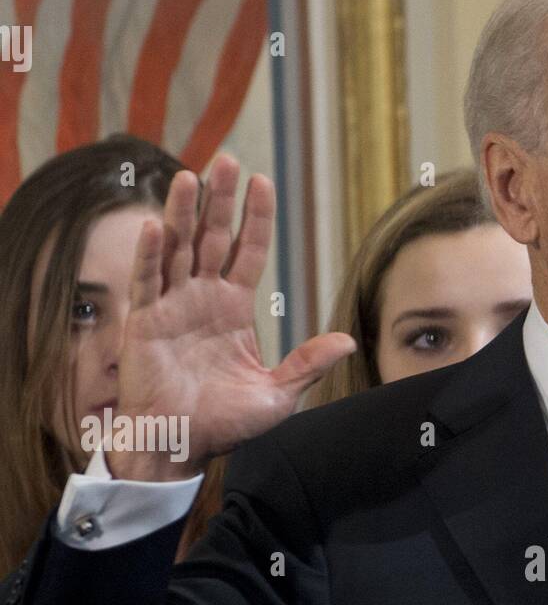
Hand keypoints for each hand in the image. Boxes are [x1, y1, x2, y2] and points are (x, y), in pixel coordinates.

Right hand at [111, 155, 355, 479]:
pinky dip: (150, 254)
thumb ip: (308, 364)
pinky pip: (147, 281)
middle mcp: (202, 298)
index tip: (262, 182)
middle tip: (226, 159)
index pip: (247, 251)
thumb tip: (347, 341)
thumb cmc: (226, 424)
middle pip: (210, 237)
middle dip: (218, 199)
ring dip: (181, 212)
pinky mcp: (144, 321)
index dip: (254, 218)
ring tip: (189, 176)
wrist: (181, 445)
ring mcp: (171, 306)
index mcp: (234, 309)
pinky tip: (156, 225)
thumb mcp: (278, 394)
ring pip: (177, 248)